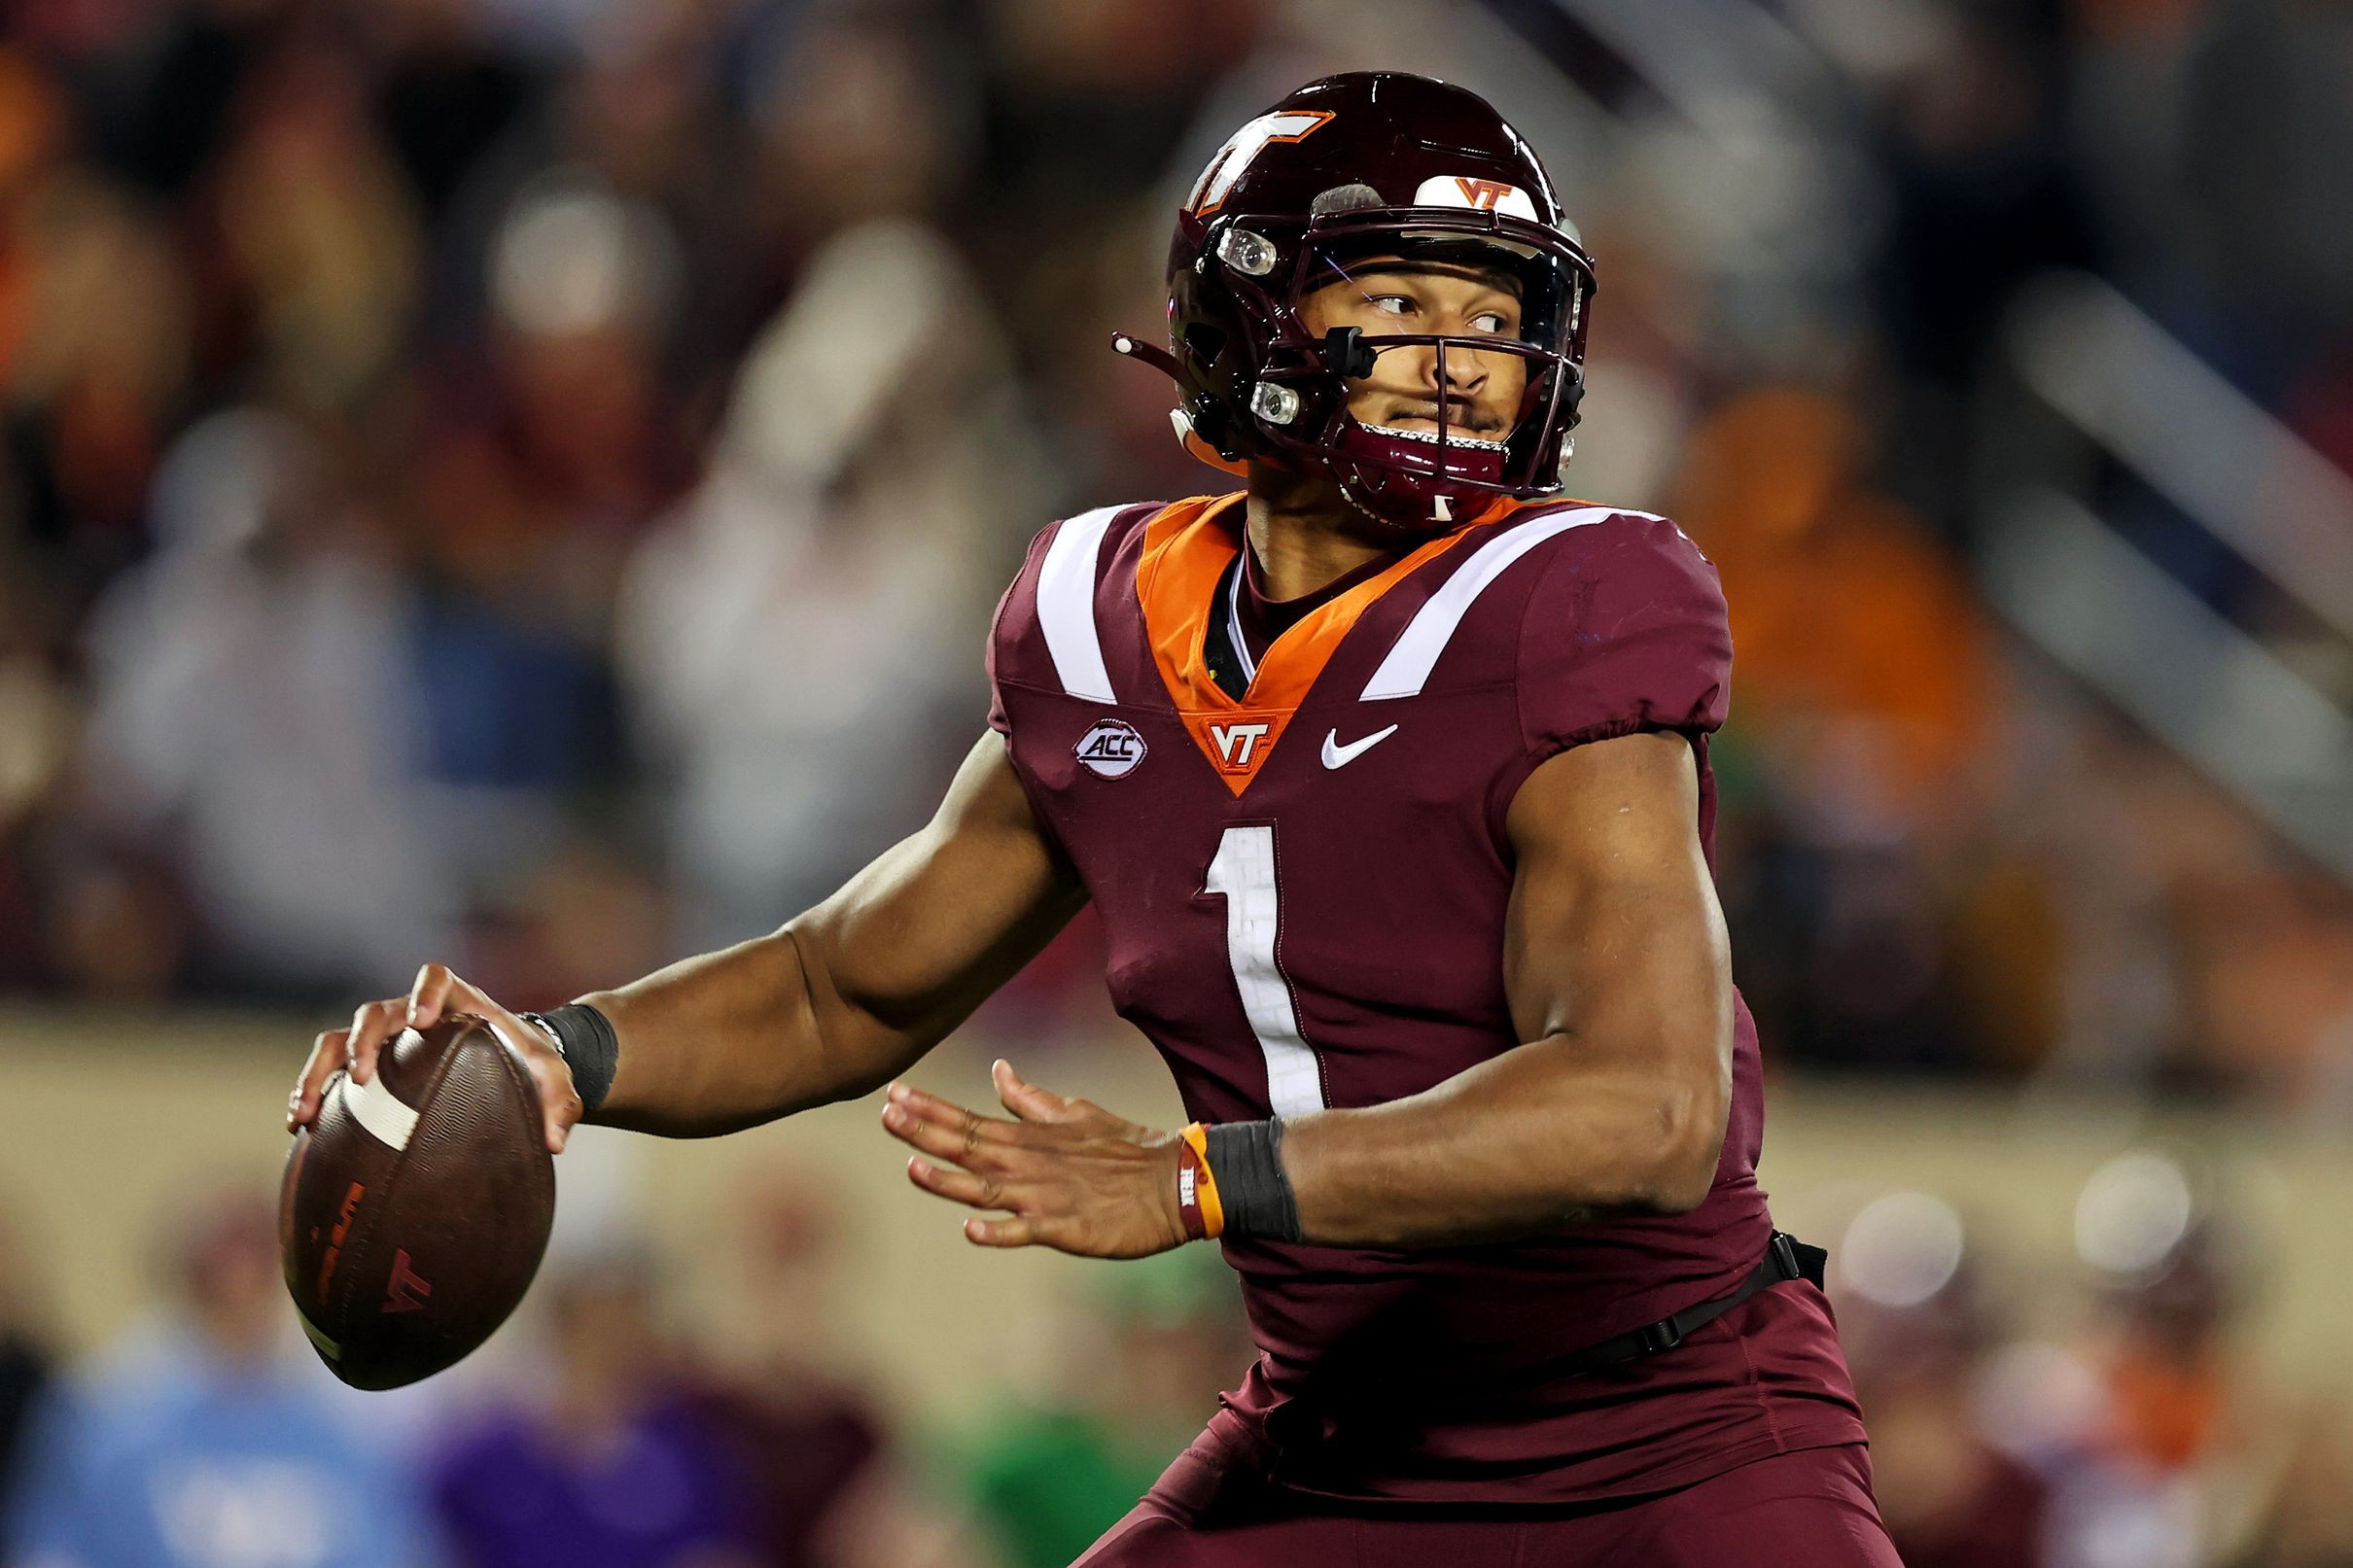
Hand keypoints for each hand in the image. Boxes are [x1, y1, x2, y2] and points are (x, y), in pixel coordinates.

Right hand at [287, 964, 584, 1152]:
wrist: (506, 1068)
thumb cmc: (529, 1065)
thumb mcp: (553, 1078)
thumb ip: (561, 1103)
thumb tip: (556, 1142)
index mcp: (458, 1002)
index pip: (436, 977)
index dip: (425, 991)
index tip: (422, 1020)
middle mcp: (411, 1014)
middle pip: (376, 1012)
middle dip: (363, 1040)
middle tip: (361, 1076)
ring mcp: (383, 1041)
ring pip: (336, 1041)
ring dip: (318, 1071)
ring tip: (304, 1111)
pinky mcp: (366, 1070)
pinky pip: (330, 1075)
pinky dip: (313, 1096)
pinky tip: (299, 1129)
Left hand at [881, 1060, 1187, 1257]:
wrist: (1173, 1182)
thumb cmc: (1124, 1147)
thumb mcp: (1075, 1113)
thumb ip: (1030, 1099)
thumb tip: (998, 1070)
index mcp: (1030, 1137)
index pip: (970, 1120)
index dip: (930, 1109)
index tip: (895, 1095)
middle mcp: (1029, 1164)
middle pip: (968, 1147)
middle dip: (924, 1131)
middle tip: (886, 1115)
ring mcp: (1044, 1198)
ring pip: (986, 1189)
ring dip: (948, 1179)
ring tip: (912, 1166)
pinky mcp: (1065, 1229)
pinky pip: (1025, 1232)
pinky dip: (998, 1231)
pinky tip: (971, 1229)